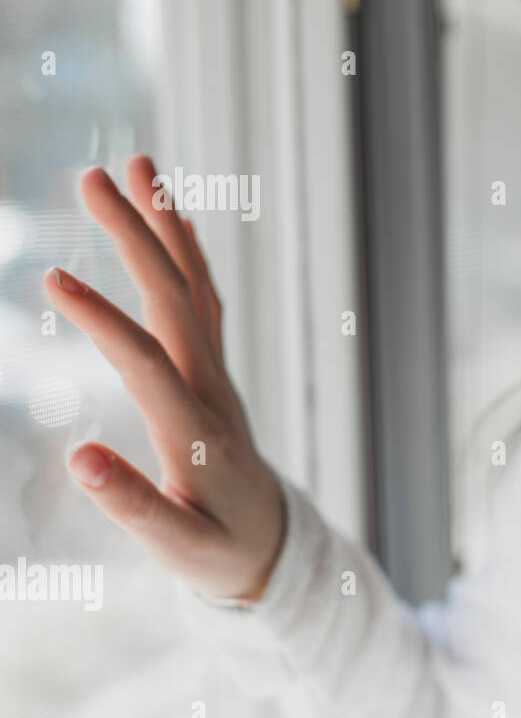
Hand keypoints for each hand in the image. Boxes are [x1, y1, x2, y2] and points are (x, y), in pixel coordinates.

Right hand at [44, 155, 284, 603]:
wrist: (271, 546)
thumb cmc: (220, 552)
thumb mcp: (179, 548)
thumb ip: (134, 508)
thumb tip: (80, 458)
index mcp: (193, 431)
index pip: (145, 362)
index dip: (102, 320)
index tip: (51, 278)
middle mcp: (209, 388)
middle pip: (173, 299)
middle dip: (134, 236)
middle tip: (91, 175)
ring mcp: (216, 374)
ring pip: (192, 287)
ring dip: (163, 226)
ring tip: (137, 165)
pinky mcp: (214, 372)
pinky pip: (203, 300)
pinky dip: (186, 255)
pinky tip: (171, 221)